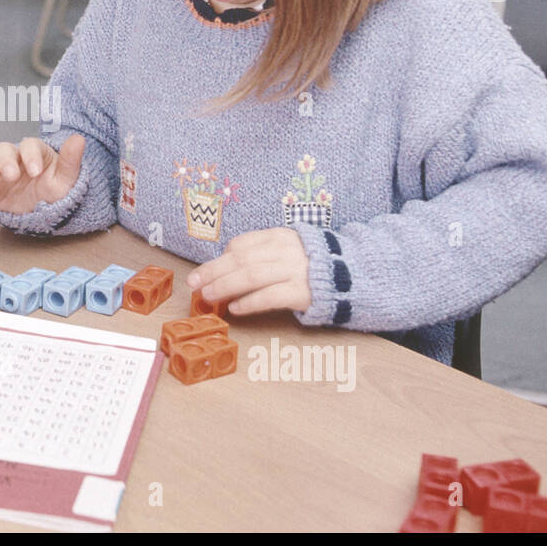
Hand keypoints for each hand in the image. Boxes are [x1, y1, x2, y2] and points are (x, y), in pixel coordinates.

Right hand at [0, 135, 84, 213]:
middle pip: (2, 149)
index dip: (30, 155)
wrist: (45, 215)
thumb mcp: (66, 179)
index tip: (35, 171)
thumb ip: (70, 160)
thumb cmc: (56, 192)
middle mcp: (14, 159)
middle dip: (5, 160)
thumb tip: (79, 139)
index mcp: (34, 153)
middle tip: (12, 176)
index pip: (29, 145)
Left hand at [186, 228, 311, 315]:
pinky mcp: (303, 292)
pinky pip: (270, 297)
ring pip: (251, 276)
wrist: (353, 276)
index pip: (241, 244)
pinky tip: (235, 309)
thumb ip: (260, 253)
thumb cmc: (311, 264)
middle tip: (193, 283)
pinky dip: (250, 302)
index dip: (219, 258)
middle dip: (213, 271)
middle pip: (241, 259)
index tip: (205, 272)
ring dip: (225, 286)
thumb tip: (224, 265)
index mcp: (279, 236)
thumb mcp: (286, 249)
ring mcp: (295, 271)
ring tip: (207, 296)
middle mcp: (285, 250)